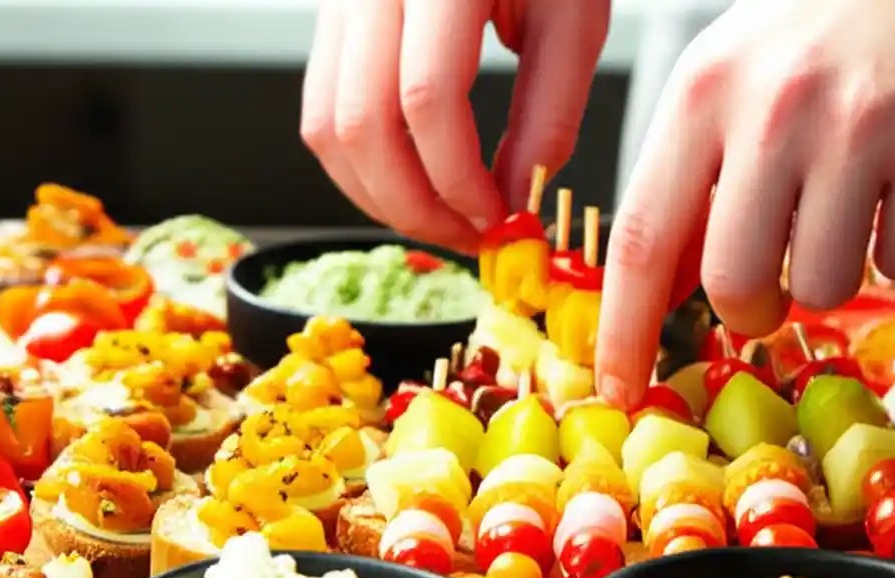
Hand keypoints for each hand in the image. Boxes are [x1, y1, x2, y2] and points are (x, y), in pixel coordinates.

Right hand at [300, 0, 609, 253]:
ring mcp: (339, 0)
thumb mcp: (574, 14)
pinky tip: (411, 183)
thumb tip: (516, 193)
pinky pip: (321, 108)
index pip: (427, 99)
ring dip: (378, 196)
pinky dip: (361, 163)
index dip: (458, 179)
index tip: (498, 218)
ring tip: (441, 219)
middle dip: (413, 204)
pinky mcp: (330, 19)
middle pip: (360, 125)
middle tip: (467, 237)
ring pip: (326, 127)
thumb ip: (550, 106)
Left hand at [596, 0, 894, 407]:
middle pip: (734, 283)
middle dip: (747, 315)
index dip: (624, 329)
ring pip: (824, 288)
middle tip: (765, 295)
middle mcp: (775, 112)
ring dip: (828, 276)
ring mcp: (862, 129)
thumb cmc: (817, 23)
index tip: (615, 387)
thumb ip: (687, 181)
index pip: (642, 238)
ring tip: (841, 211)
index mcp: (703, 95)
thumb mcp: (724, 79)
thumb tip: (662, 289)